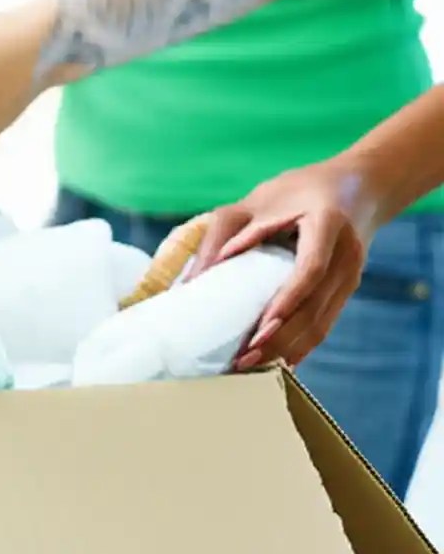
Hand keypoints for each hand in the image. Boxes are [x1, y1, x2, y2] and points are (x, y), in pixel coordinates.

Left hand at [188, 157, 383, 368]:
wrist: (358, 187)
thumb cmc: (299, 190)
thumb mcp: (257, 200)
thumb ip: (226, 232)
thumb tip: (194, 279)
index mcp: (328, 223)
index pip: (311, 268)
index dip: (288, 299)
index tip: (262, 324)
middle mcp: (347, 254)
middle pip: (315, 305)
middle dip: (280, 337)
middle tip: (244, 359)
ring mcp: (351, 275)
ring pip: (322, 321)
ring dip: (287, 347)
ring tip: (252, 366)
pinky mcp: (347, 289)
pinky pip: (325, 323)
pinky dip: (302, 344)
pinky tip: (278, 361)